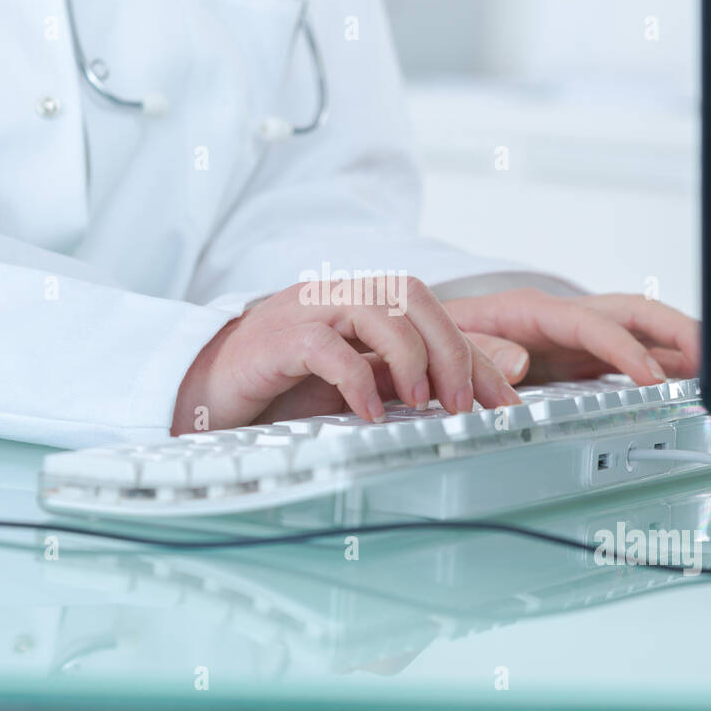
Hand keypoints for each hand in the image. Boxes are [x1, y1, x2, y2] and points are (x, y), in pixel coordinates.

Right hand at [172, 278, 522, 433]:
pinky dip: (355, 379)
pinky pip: (324, 346)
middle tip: (466, 406)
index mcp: (362, 304)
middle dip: (451, 349)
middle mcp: (337, 297)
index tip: (506, 402)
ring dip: (411, 357)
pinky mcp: (274, 340)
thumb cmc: (282, 388)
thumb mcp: (359, 383)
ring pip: (375, 307)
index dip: (477, 353)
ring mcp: (305, 311)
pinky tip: (369, 414)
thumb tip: (487, 382)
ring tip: (424, 405)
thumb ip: (414, 376)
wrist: (204, 393)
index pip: (433, 313)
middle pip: (411, 296)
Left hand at [441, 289, 700, 386]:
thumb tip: (519, 363)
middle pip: (633, 313)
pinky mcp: (580, 358)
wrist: (429, 337)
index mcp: (533, 311)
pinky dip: (663, 365)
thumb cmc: (439, 335)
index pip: (592, 324)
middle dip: (676, 330)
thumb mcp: (448, 339)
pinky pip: (631, 355)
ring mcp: (576, 338)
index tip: (648, 377)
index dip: (624, 349)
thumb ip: (480, 348)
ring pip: (641, 332)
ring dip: (679, 346)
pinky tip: (687, 382)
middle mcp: (563, 319)